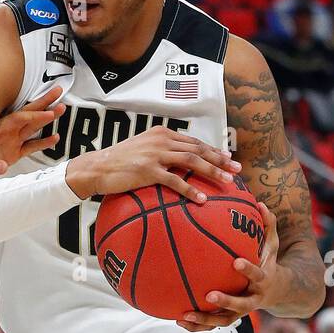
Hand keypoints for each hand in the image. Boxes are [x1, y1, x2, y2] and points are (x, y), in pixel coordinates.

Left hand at [0, 85, 65, 174]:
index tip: (49, 113)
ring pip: (33, 127)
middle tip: (59, 91)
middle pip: (30, 114)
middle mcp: (8, 132)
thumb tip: (3, 167)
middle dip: (44, 102)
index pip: (21, 118)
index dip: (35, 116)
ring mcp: (12, 141)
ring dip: (47, 118)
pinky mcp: (14, 153)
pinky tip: (54, 138)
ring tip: (62, 108)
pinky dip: (43, 142)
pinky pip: (31, 146)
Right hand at [65, 127, 240, 201]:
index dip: (213, 149)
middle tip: (237, 169)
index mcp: (162, 133)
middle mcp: (161, 140)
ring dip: (212, 171)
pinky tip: (202, 199)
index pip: (193, 141)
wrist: (96, 167)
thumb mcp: (142, 150)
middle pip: (198, 149)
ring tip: (228, 182)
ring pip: (191, 161)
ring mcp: (155, 154)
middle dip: (220, 159)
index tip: (228, 158)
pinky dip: (191, 189)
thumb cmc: (118, 163)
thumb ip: (160, 152)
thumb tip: (176, 165)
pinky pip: (175, 181)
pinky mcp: (148, 170)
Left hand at [175, 200, 281, 330]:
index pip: (257, 275)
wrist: (278, 292)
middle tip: (209, 295)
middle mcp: (253, 299)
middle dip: (226, 301)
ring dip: (205, 319)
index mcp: (262, 280)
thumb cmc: (270, 262)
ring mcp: (241, 311)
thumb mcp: (272, 245)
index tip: (236, 262)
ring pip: (223, 320)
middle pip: (241, 305)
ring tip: (184, 315)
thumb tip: (260, 203)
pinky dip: (197, 324)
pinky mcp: (230, 318)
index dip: (248, 270)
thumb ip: (268, 225)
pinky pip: (213, 324)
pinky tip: (178, 320)